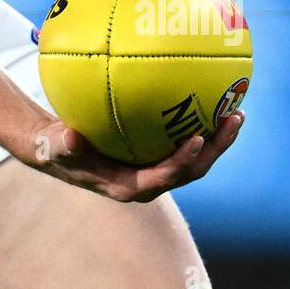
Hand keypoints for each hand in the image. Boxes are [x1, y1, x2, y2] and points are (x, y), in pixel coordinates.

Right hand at [29, 110, 245, 202]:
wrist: (58, 149)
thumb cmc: (56, 148)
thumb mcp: (53, 147)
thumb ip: (61, 145)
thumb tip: (70, 138)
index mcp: (128, 187)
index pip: (163, 177)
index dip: (183, 161)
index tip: (197, 137)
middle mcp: (148, 182)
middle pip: (191, 170)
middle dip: (215, 148)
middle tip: (233, 118)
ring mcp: (155, 170)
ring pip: (195, 159)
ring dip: (218, 139)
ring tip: (236, 112)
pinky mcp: (157, 157)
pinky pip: (185, 143)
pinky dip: (203, 126)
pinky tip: (212, 101)